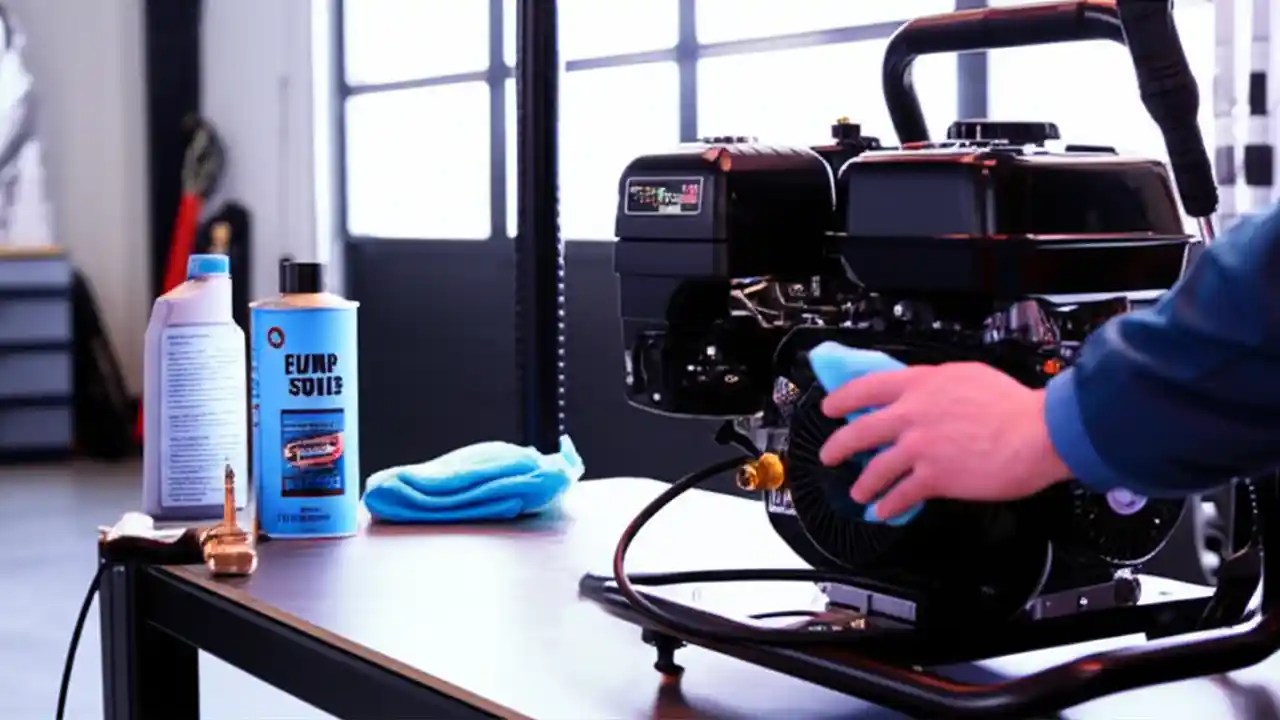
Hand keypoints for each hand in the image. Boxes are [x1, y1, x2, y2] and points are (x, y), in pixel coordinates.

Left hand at [818, 362, 1072, 519]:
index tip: (830, 407)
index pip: (866, 387)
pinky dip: (888, 505)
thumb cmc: (1013, 404)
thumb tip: (920, 392)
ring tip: (858, 492)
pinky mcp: (933, 477)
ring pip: (875, 468)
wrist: (1040, 432)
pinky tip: (884, 511)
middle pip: (859, 431)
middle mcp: (912, 414)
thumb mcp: (966, 376)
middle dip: (838, 446)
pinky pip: (900, 494)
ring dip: (863, 484)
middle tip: (829, 454)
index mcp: (920, 384)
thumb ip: (935, 385)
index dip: (841, 398)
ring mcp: (920, 447)